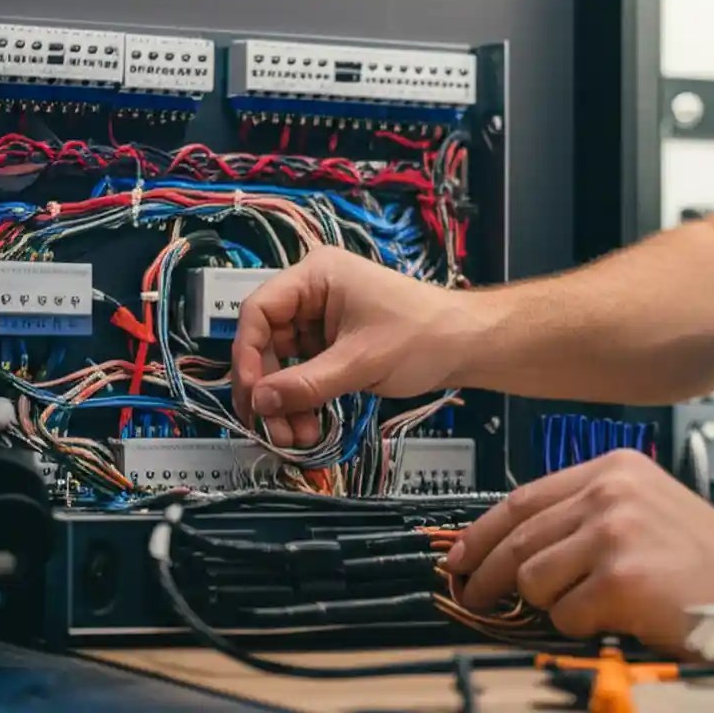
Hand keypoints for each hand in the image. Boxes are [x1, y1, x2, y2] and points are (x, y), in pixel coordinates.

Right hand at [231, 246, 472, 446]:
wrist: (467, 345)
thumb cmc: (423, 336)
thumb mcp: (360, 362)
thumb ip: (306, 384)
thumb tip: (260, 404)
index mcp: (316, 276)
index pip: (258, 312)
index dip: (246, 355)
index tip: (250, 396)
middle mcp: (312, 294)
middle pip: (265, 342)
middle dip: (268, 390)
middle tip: (269, 428)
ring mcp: (321, 321)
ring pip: (281, 365)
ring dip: (284, 403)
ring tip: (294, 437)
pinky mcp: (332, 345)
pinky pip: (302, 374)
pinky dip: (301, 402)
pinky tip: (306, 427)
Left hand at [445, 449, 713, 648]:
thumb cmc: (707, 556)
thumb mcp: (643, 506)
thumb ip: (582, 513)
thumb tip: (512, 547)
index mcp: (611, 470)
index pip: (520, 499)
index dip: (480, 532)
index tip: (458, 555)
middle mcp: (609, 495)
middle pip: (517, 539)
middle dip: (485, 575)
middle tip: (472, 596)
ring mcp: (614, 535)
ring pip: (533, 579)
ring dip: (548, 604)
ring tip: (586, 604)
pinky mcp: (621, 580)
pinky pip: (563, 614)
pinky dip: (579, 626)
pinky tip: (613, 617)